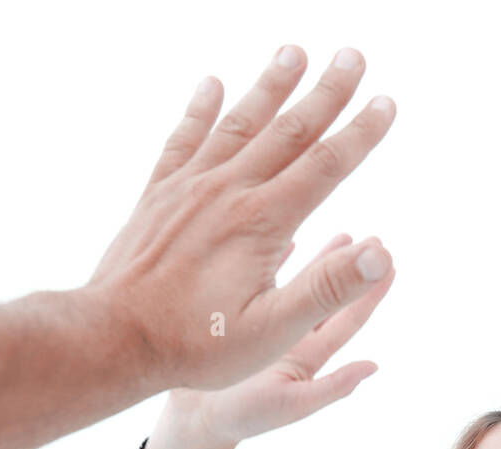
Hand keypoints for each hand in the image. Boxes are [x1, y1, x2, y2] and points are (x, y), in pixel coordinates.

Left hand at [85, 45, 395, 392]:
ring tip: (293, 52)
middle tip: (353, 56)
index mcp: (263, 221)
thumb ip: (327, 289)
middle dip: (325, 92)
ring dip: (269, 87)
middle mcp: (228, 191)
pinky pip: (183, 140)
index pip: (325, 166)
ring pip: (239, 124)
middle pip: (288, 131)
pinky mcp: (158, 196)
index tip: (386, 102)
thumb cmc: (196, 344)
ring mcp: (189, 188)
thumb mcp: (273, 330)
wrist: (114, 337)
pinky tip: (210, 85)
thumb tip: (378, 253)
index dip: (360, 134)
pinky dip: (199, 110)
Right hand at [170, 232, 393, 444]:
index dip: (370, 294)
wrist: (193, 417)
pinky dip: (275, 262)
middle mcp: (293, 338)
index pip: (347, 320)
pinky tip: (286, 240)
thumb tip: (374, 365)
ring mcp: (267, 326)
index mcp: (308, 356)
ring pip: (302, 286)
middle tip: (374, 239)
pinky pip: (260, 282)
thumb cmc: (241, 417)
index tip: (391, 265)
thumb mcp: (290, 403)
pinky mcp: (238, 316)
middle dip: (353, 269)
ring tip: (344, 234)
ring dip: (322, 261)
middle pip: (331, 296)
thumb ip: (331, 387)